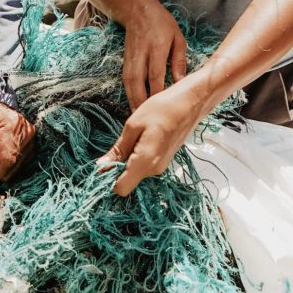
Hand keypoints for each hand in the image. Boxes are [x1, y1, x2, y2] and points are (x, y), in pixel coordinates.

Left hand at [97, 79, 202, 195]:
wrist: (190, 103)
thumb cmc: (161, 109)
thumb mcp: (133, 125)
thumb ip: (118, 149)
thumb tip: (102, 166)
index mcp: (145, 163)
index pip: (121, 188)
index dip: (108, 179)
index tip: (102, 164)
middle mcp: (154, 170)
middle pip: (128, 180)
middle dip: (117, 167)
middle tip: (117, 143)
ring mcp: (161, 166)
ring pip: (136, 171)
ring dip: (128, 158)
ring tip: (133, 135)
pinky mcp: (164, 160)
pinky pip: (145, 164)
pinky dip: (138, 155)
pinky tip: (142, 136)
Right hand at [123, 1, 186, 110]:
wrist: (136, 9)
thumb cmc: (161, 23)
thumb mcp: (177, 37)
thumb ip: (179, 59)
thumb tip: (181, 81)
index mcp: (156, 48)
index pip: (155, 74)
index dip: (158, 92)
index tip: (163, 108)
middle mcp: (141, 55)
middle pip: (138, 82)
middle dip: (142, 102)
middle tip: (149, 120)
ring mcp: (130, 58)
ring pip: (129, 83)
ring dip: (133, 101)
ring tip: (140, 118)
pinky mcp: (125, 61)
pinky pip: (126, 81)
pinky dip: (129, 94)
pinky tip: (134, 105)